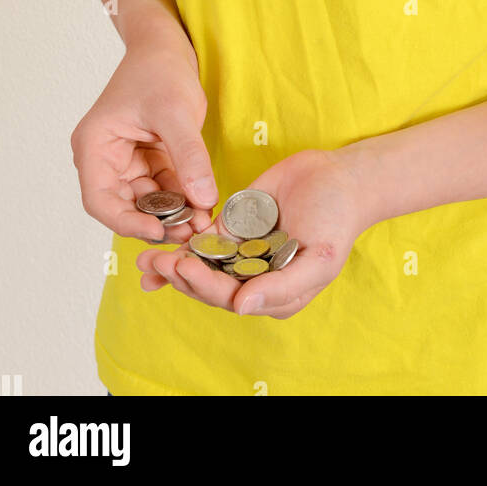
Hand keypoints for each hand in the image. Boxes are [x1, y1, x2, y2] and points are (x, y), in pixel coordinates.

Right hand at [70, 21, 218, 243]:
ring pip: (148, 201)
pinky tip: (204, 205)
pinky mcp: (151, 159)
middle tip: (191, 233)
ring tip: (202, 222)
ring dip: (174, 214)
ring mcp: (128, 161)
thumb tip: (204, 199)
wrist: (168, 45)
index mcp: (94, 146)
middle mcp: (106, 159)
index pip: (101, 200)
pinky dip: (183, 197)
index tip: (159, 232)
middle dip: (158, 222)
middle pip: (125, 206)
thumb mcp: (175, 111)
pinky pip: (165, 188)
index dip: (127, 222)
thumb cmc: (159, 69)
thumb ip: (188, 155)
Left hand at [137, 147, 367, 317]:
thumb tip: (242, 308)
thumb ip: (282, 287)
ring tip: (144, 258)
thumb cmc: (337, 223)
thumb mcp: (320, 260)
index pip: (228, 297)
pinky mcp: (235, 223)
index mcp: (271, 293)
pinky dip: (182, 238)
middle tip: (152, 260)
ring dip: (172, 262)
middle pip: (207, 282)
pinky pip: (204, 235)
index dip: (202, 285)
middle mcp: (252, 276)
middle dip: (178, 275)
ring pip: (200, 262)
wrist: (342, 179)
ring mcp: (242, 249)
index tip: (181, 266)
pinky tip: (160, 237)